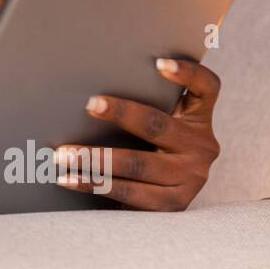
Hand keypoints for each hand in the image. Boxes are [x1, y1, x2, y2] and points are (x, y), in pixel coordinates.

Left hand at [54, 58, 221, 210]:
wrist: (158, 203)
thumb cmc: (147, 150)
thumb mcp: (156, 128)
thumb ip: (144, 107)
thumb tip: (86, 86)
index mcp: (197, 118)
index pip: (206, 88)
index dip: (188, 73)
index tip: (159, 64)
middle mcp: (200, 146)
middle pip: (158, 125)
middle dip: (122, 114)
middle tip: (89, 105)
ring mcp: (190, 177)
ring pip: (138, 163)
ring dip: (95, 158)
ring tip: (63, 153)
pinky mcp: (173, 205)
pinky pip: (129, 192)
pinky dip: (93, 184)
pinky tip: (68, 178)